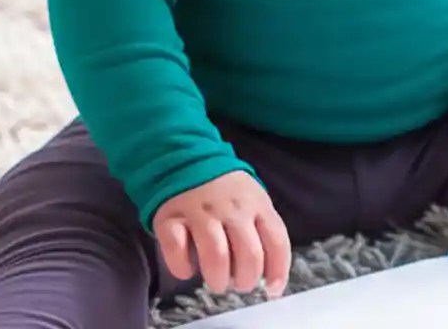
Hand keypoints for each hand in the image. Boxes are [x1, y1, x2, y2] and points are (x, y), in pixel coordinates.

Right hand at [152, 170, 291, 297]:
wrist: (185, 158)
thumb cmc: (226, 190)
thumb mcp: (255, 200)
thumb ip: (264, 232)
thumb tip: (271, 280)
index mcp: (257, 204)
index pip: (277, 242)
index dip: (278, 271)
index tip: (272, 290)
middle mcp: (231, 208)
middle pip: (249, 254)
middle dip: (246, 280)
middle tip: (238, 284)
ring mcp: (200, 212)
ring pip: (216, 256)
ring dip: (218, 279)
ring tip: (217, 282)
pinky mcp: (170, 218)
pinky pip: (176, 250)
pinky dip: (182, 267)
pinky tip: (188, 269)